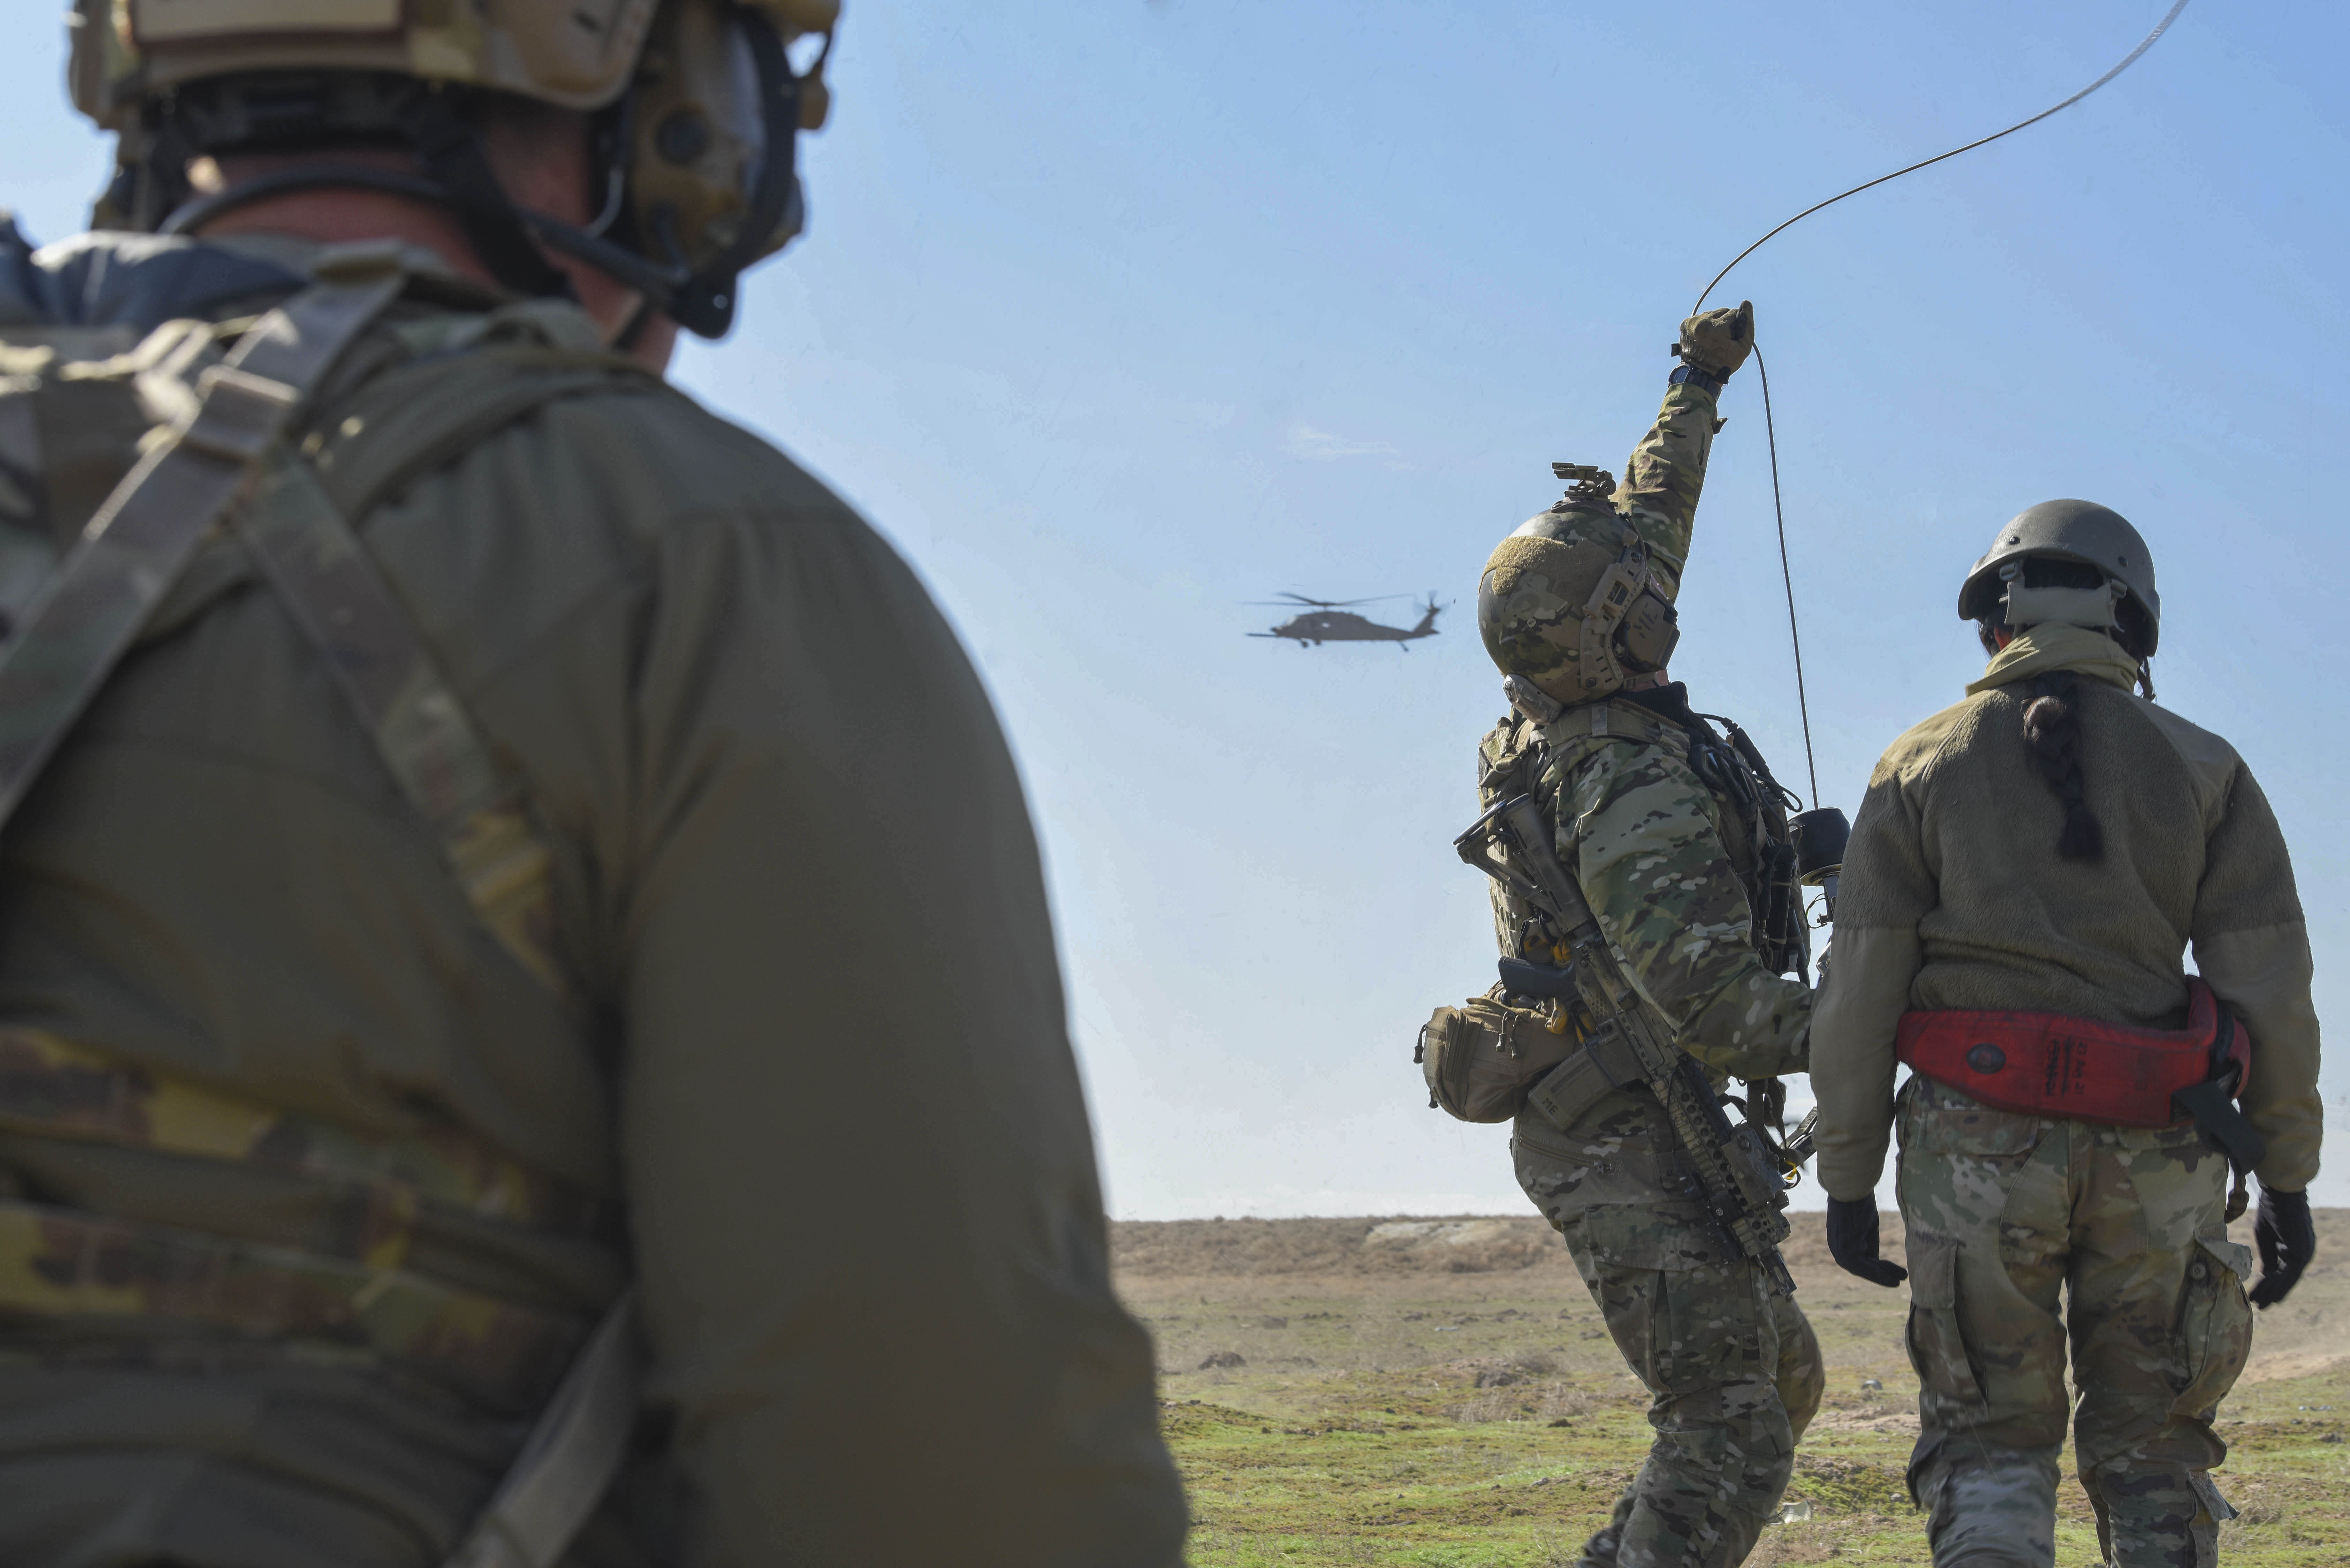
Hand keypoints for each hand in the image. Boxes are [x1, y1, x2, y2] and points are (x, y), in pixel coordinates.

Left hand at [1676, 299, 1754, 377]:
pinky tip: (1704, 337)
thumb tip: (1746, 304)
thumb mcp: (1743, 348)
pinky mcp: (1685, 325)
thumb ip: (1748, 325)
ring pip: (1711, 314)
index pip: (1734, 313)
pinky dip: (1704, 326)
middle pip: (1722, 311)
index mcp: (1715, 327)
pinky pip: (1700, 318)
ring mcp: (1691, 323)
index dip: (1736, 326)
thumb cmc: (1724, 363)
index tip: (1731, 338)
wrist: (1699, 375)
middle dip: (1725, 322)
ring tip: (1713, 339)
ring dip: (1714, 323)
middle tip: (1722, 339)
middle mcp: (1701, 322)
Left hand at [1826, 1195, 1907, 1287]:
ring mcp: (1839, 1248)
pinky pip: (1863, 1267)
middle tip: (1901, 1278)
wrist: (1851, 1186)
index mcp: (1839, 1238)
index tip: (1893, 1272)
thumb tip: (1874, 1260)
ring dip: (1882, 1276)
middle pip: (1860, 1266)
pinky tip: (1895, 1279)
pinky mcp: (1845, 1249)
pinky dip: (1879, 1275)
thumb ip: (1868, 1241)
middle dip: (1881, 1273)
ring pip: (1862, 1269)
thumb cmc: (1859, 1200)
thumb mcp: (1867, 1224)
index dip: (1876, 1267)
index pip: (1858, 1258)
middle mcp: (1836, 1246)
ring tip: (1901, 1279)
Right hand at [2251, 1186, 2314, 1307]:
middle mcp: (2304, 1253)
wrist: (2280, 1194)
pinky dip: (2275, 1285)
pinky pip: (2286, 1274)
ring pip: (2287, 1279)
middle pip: (2286, 1279)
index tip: (2258, 1295)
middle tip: (2259, 1306)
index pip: (2284, 1271)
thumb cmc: (2271, 1209)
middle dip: (2271, 1293)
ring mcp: (2304, 1253)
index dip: (2271, 1284)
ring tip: (2258, 1302)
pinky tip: (2264, 1291)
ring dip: (2271, 1292)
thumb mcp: (2266, 1237)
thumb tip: (2267, 1274)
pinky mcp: (2300, 1253)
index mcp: (2297, 1248)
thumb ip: (2269, 1255)